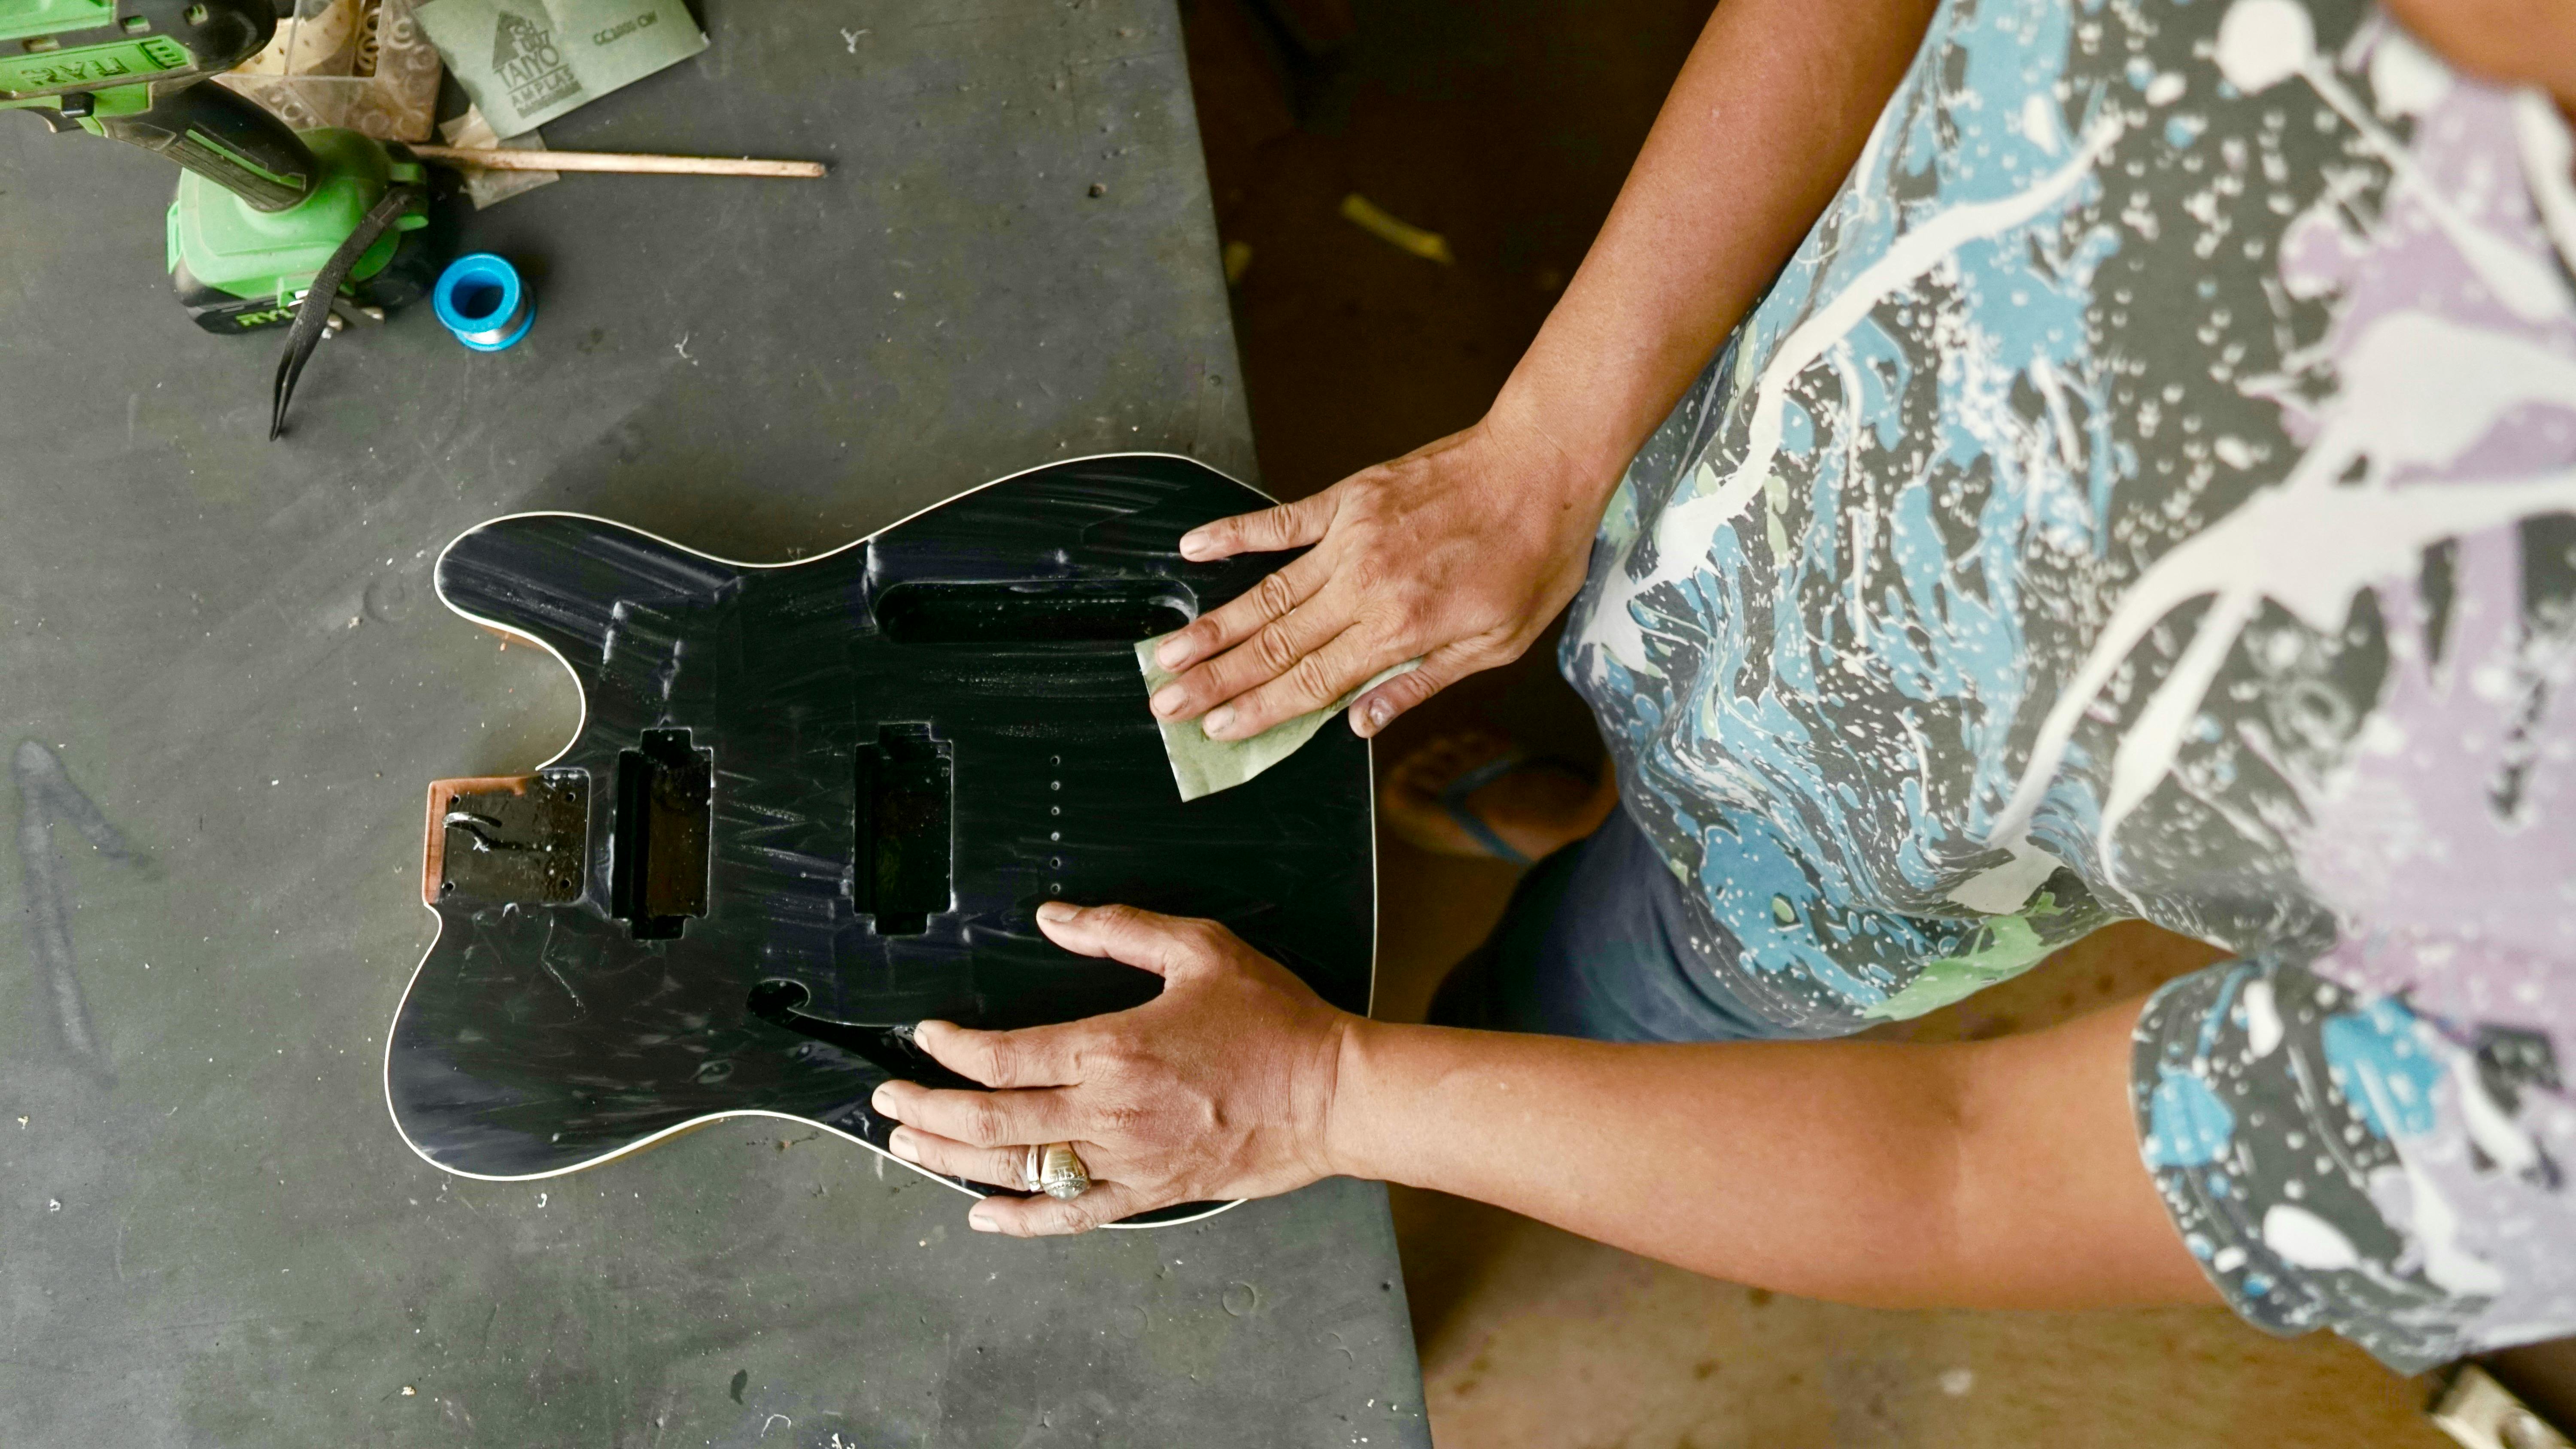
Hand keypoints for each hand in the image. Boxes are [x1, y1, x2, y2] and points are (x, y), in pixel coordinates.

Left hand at [868, 903, 1355, 1235]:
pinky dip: (1021, 1220)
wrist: (1332, 1094)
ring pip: (1019, 1169)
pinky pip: (1072, 1215)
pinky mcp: (1150, 1194)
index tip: (926, 1037)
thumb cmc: (1273, 1019)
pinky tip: (981, 1213)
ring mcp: (1128, 1161)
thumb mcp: (1199, 949)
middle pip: (993, 1119)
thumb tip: (1053, 918)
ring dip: (953, 1159)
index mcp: (1114, 1047)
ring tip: (907, 1146)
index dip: (953, 1049)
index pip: (1006, 1055)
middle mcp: (1109, 1112)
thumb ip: (1119, 932)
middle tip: (887, 1099)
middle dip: (928, 1109)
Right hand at [1146, 411, 1612, 740]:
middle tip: (1164, 702)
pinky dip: (1234, 534)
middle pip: (1275, 644)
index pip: (1311, 682)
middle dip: (1215, 679)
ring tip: (1166, 653)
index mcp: (1400, 628)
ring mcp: (1351, 538)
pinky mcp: (1350, 497)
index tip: (1215, 729)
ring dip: (1213, 627)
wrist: (1542, 466)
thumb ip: (1421, 681)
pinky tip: (1193, 548)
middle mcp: (1365, 586)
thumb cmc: (1531, 556)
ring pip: (1266, 592)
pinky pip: (1281, 521)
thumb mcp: (1498, 643)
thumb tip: (1360, 722)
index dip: (1258, 710)